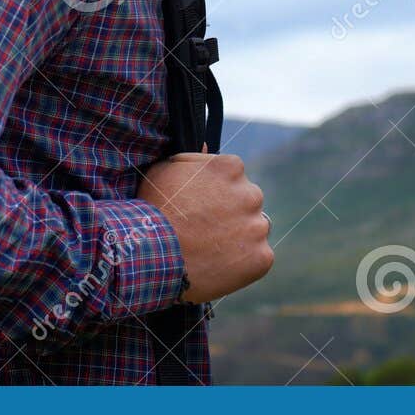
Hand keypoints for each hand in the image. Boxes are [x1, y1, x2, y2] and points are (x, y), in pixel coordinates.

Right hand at [137, 152, 273, 302]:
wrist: (153, 254)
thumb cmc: (153, 210)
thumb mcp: (164, 170)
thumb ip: (191, 159)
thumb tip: (207, 147)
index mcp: (232, 167)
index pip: (233, 179)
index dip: (216, 196)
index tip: (201, 209)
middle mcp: (251, 194)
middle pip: (247, 204)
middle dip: (231, 214)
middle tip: (206, 232)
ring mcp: (258, 227)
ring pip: (254, 231)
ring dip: (239, 238)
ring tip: (211, 252)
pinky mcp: (261, 257)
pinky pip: (258, 258)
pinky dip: (243, 264)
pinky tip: (220, 266)